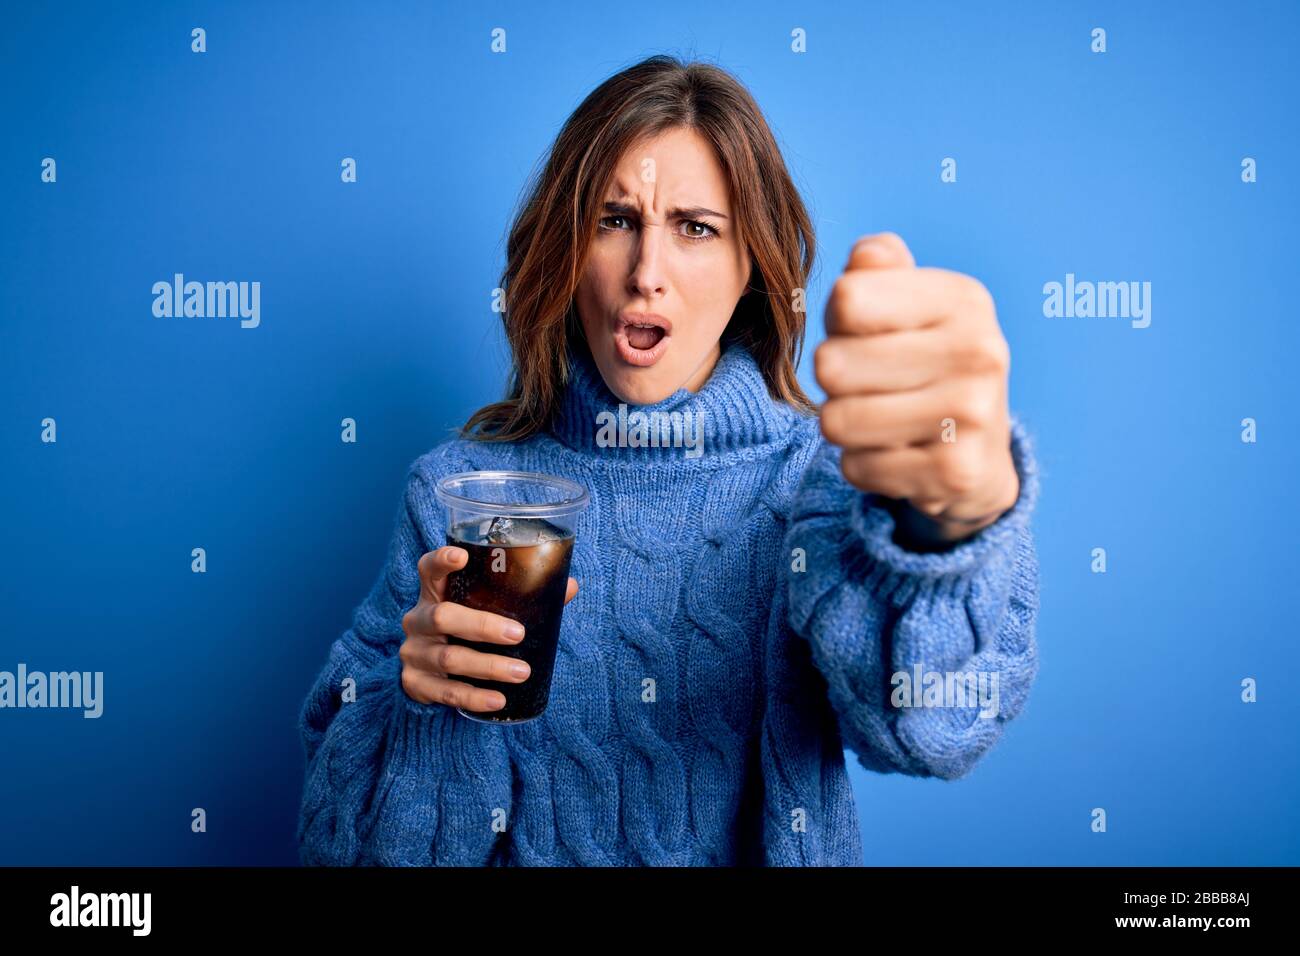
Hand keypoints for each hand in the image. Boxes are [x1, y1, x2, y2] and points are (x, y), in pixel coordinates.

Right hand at [399, 545, 578, 710]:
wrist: (427, 674)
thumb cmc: (465, 631)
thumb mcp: (482, 611)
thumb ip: (522, 598)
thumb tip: (569, 586)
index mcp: (434, 593)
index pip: (428, 569)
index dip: (441, 560)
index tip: (461, 556)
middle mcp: (418, 619)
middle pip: (442, 616)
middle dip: (482, 625)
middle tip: (518, 634)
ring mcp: (413, 652)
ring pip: (448, 658)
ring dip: (488, 666)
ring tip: (521, 672)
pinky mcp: (414, 683)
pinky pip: (445, 692)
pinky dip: (473, 697)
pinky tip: (497, 700)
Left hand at [815, 232, 1019, 544]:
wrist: (980, 454)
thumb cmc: (925, 363)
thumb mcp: (908, 304)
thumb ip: (878, 268)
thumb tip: (865, 256)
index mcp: (964, 298)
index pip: (846, 299)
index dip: (838, 323)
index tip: (866, 336)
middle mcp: (979, 351)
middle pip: (830, 364)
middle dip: (834, 382)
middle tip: (870, 387)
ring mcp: (972, 415)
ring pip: (836, 421)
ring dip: (844, 427)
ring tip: (881, 420)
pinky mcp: (954, 472)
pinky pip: (856, 468)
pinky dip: (864, 466)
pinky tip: (899, 455)